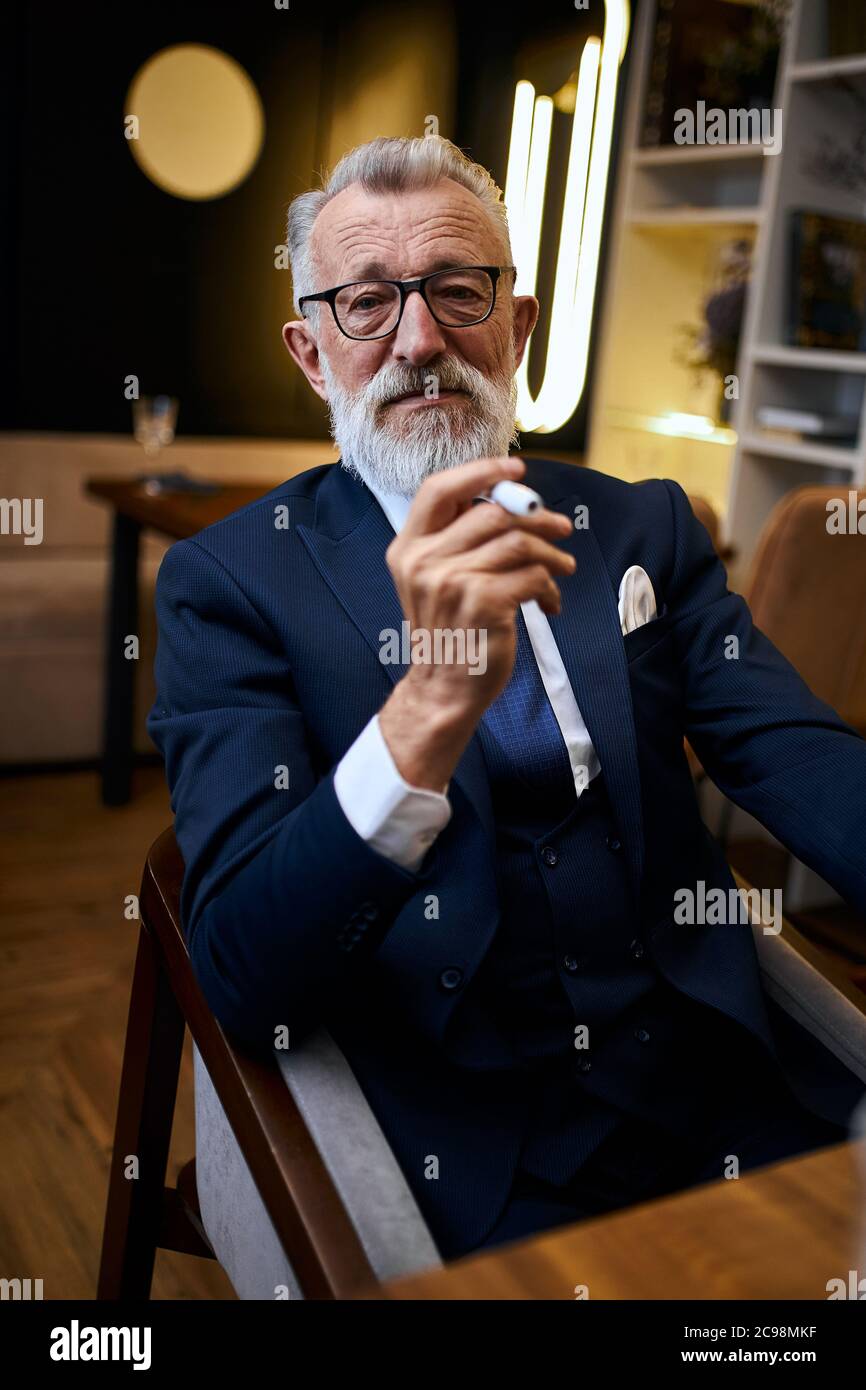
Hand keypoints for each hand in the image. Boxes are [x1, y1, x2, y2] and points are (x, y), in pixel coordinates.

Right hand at [379, 456, 574, 788]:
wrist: (444, 688)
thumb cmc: (451, 632)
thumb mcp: (434, 580)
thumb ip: (457, 541)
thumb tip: (514, 500)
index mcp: (407, 549)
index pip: (438, 490)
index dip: (479, 472)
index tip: (515, 469)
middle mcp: (423, 561)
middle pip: (492, 513)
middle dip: (536, 517)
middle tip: (561, 528)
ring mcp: (451, 581)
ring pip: (518, 541)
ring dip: (551, 553)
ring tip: (564, 568)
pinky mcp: (482, 602)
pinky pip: (533, 574)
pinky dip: (550, 587)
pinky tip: (550, 603)